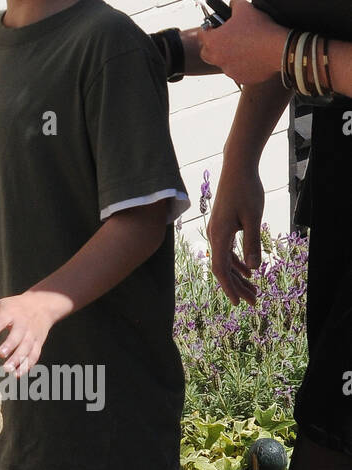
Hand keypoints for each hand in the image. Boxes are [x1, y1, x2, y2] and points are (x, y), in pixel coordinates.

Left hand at [0, 290, 57, 374]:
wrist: (42, 305)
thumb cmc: (15, 307)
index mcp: (11, 313)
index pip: (1, 322)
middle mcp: (23, 324)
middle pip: (17, 335)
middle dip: (10, 345)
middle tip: (0, 354)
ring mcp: (32, 334)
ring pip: (27, 348)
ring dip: (18, 359)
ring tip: (7, 369)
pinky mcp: (38, 343)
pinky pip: (34, 355)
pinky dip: (27, 365)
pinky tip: (17, 375)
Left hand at [199, 0, 288, 84]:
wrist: (278, 49)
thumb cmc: (260, 28)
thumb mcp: (244, 7)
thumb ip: (234, 3)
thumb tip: (232, 4)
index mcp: (213, 41)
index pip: (202, 34)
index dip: (209, 27)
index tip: (216, 25)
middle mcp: (217, 59)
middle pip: (207, 53)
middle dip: (213, 45)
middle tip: (225, 38)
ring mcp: (229, 71)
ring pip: (223, 63)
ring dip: (228, 56)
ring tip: (243, 46)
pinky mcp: (241, 78)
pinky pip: (237, 71)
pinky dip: (242, 65)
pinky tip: (253, 56)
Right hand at [206, 161, 264, 305]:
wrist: (237, 167)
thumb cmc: (246, 190)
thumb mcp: (253, 218)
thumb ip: (253, 243)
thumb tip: (254, 268)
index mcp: (219, 235)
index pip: (221, 269)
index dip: (229, 287)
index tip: (238, 302)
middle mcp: (214, 235)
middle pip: (224, 269)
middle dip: (238, 287)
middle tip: (253, 302)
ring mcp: (217, 231)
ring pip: (226, 261)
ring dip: (239, 277)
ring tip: (253, 290)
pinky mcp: (222, 226)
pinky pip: (227, 251)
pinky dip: (238, 263)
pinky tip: (248, 271)